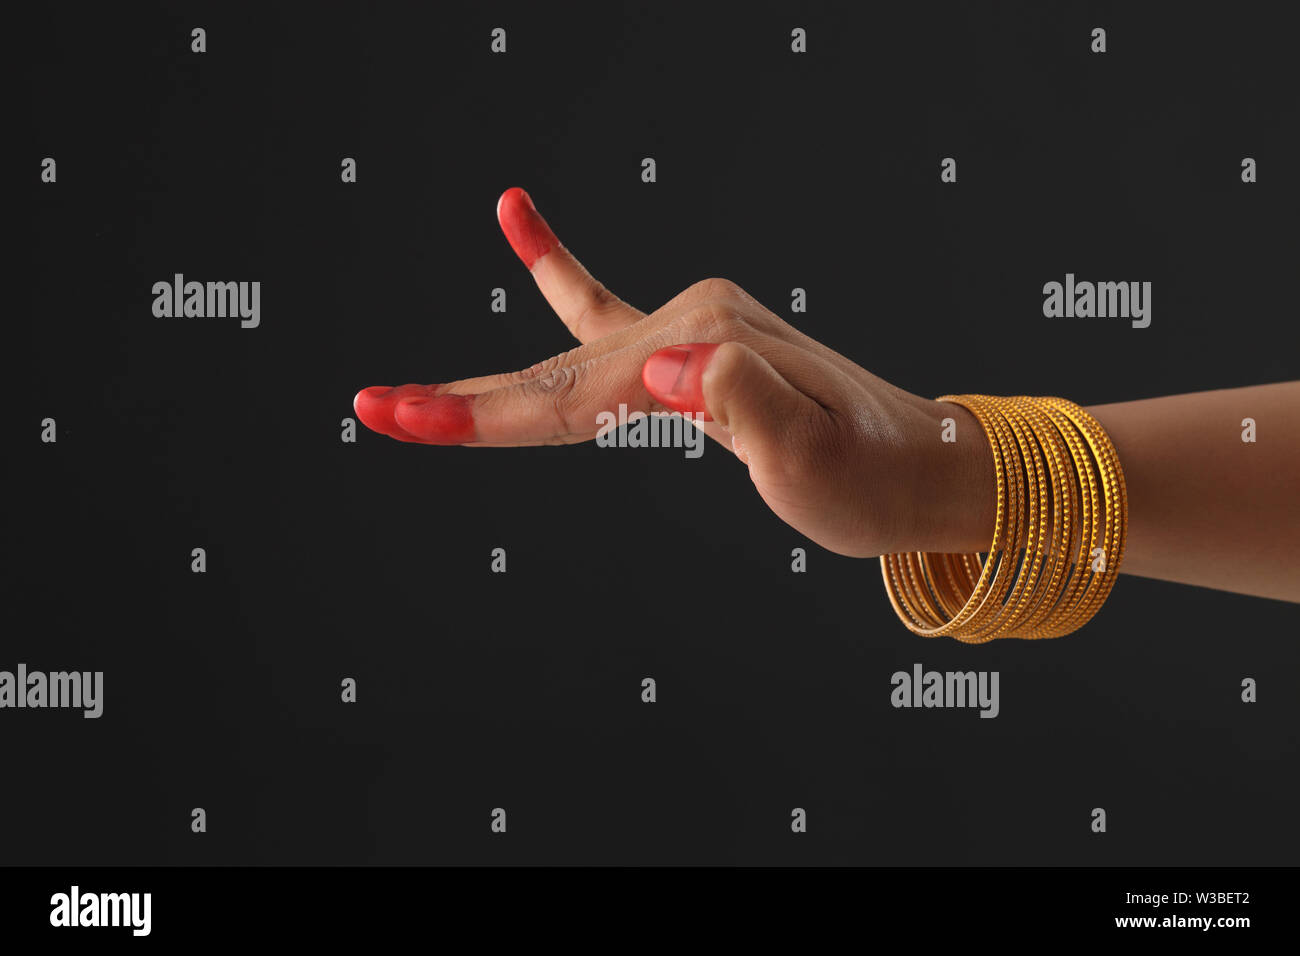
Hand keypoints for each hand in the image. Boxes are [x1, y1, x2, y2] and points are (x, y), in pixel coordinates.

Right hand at [354, 187, 995, 558]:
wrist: (922, 460)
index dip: (485, 417)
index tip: (401, 417)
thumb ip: (747, 403)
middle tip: (372, 408)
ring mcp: (687, 325)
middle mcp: (689, 321)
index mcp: (707, 347)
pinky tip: (516, 219)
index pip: (576, 394)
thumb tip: (663, 363)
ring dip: (486, 386)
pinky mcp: (690, 341)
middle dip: (462, 402)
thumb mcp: (819, 463)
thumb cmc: (873, 478)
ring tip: (404, 398)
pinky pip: (602, 311)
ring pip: (563, 359)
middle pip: (555, 374)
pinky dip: (553, 271)